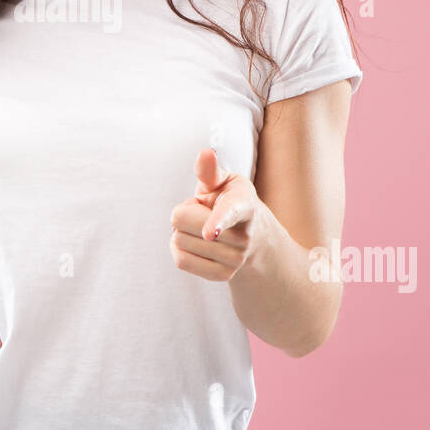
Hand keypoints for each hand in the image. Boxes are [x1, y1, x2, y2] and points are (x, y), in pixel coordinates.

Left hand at [169, 147, 265, 281]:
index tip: (209, 232)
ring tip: (201, 226)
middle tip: (200, 211)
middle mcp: (244, 236)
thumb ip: (210, 171)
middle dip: (183, 211)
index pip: (229, 212)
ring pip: (179, 241)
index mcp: (245, 205)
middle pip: (183, 221)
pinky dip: (178, 248)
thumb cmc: (230, 200)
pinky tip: (194, 243)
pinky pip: (181, 260)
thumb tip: (206, 153)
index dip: (218, 221)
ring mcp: (235, 259)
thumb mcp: (224, 181)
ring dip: (181, 230)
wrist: (251, 237)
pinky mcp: (222, 275)